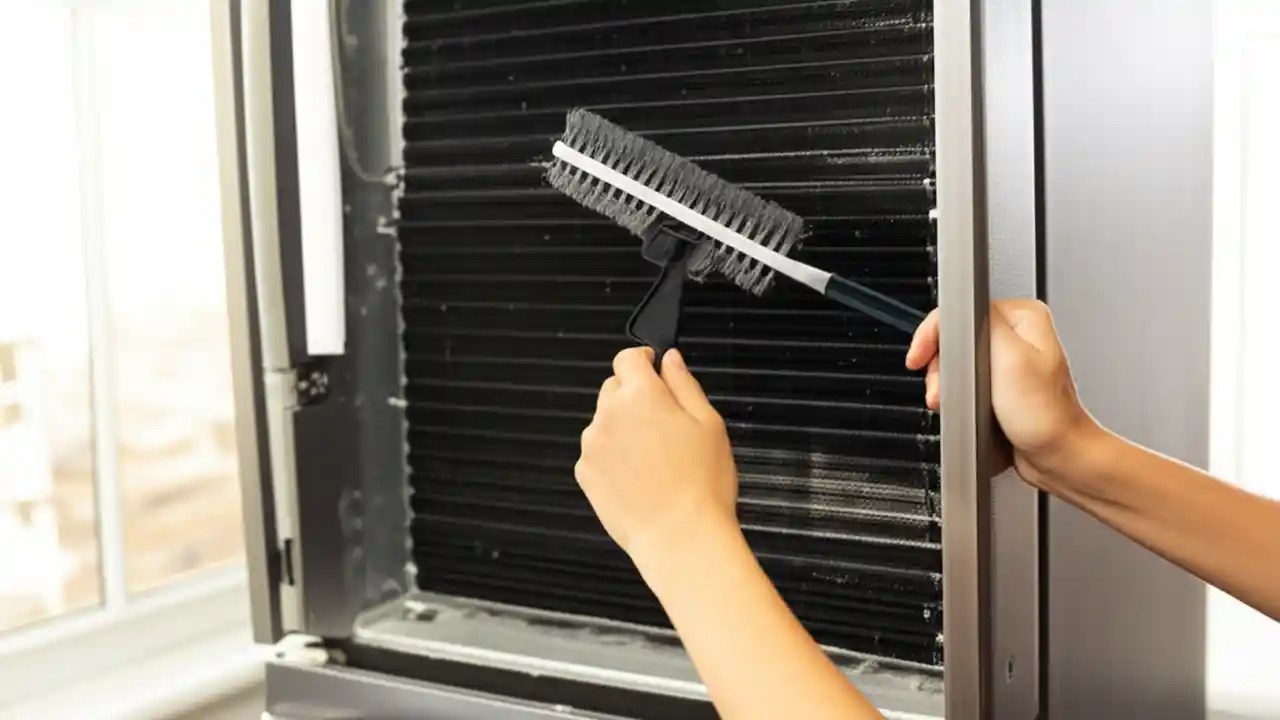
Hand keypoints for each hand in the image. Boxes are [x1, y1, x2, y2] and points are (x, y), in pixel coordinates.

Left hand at [576, 347, 739, 565]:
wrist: (680, 538)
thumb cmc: (702, 485)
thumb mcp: (709, 423)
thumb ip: (684, 383)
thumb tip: (670, 359)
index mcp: (641, 395)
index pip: (627, 357)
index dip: (643, 361)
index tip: (654, 369)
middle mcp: (609, 414)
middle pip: (614, 388)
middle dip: (635, 397)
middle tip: (665, 425)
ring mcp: (592, 445)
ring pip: (605, 421)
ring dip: (623, 428)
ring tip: (654, 459)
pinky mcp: (585, 473)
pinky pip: (597, 452)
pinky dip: (613, 457)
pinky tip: (639, 477)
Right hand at [905, 299, 1097, 487]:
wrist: (1057, 457)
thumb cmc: (1045, 416)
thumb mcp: (1011, 359)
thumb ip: (981, 326)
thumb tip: (955, 311)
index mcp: (1023, 317)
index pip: (961, 311)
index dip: (934, 335)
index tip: (920, 358)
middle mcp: (1019, 334)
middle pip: (956, 336)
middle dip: (941, 366)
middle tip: (941, 388)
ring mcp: (1010, 359)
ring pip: (958, 361)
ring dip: (947, 384)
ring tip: (953, 402)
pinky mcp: (1002, 383)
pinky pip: (967, 381)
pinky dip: (959, 395)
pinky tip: (967, 407)